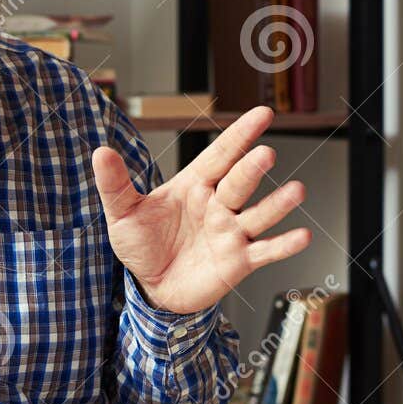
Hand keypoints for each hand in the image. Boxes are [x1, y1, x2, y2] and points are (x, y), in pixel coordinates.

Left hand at [92, 107, 309, 313]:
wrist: (152, 289)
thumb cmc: (142, 246)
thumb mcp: (123, 214)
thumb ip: (115, 184)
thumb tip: (100, 152)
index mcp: (194, 185)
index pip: (220, 155)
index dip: (240, 135)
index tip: (262, 114)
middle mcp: (218, 205)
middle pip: (238, 182)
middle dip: (252, 169)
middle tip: (266, 154)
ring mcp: (231, 232)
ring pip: (259, 214)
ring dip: (278, 204)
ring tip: (296, 191)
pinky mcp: (240, 261)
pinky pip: (265, 251)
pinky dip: (284, 245)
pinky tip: (301, 236)